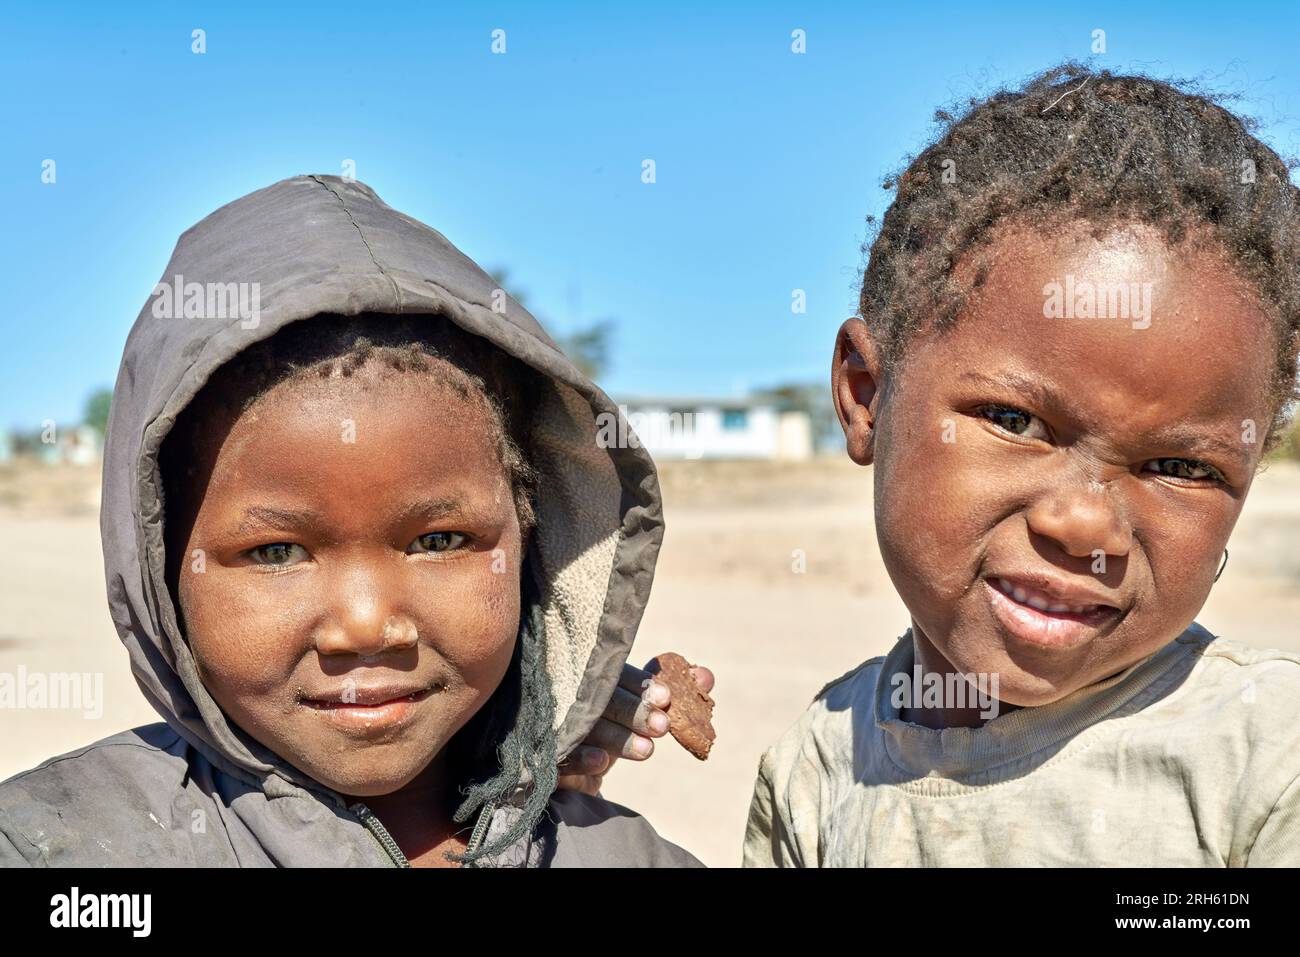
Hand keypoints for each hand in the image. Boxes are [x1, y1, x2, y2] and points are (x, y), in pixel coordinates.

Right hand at [557, 658, 713, 795]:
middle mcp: (575, 694)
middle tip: (664, 727)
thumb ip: (676, 692)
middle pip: (605, 699)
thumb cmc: (616, 728)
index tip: (666, 698)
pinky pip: (564, 753)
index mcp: (597, 677)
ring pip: (589, 726)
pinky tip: (602, 763)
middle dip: (636, 712)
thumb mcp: (645, 710)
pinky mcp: (549, 751)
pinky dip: (584, 757)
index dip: (642, 686)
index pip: (618, 675)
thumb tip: (706, 677)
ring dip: (619, 738)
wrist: (580, 769)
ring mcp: (558, 721)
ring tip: (648, 751)